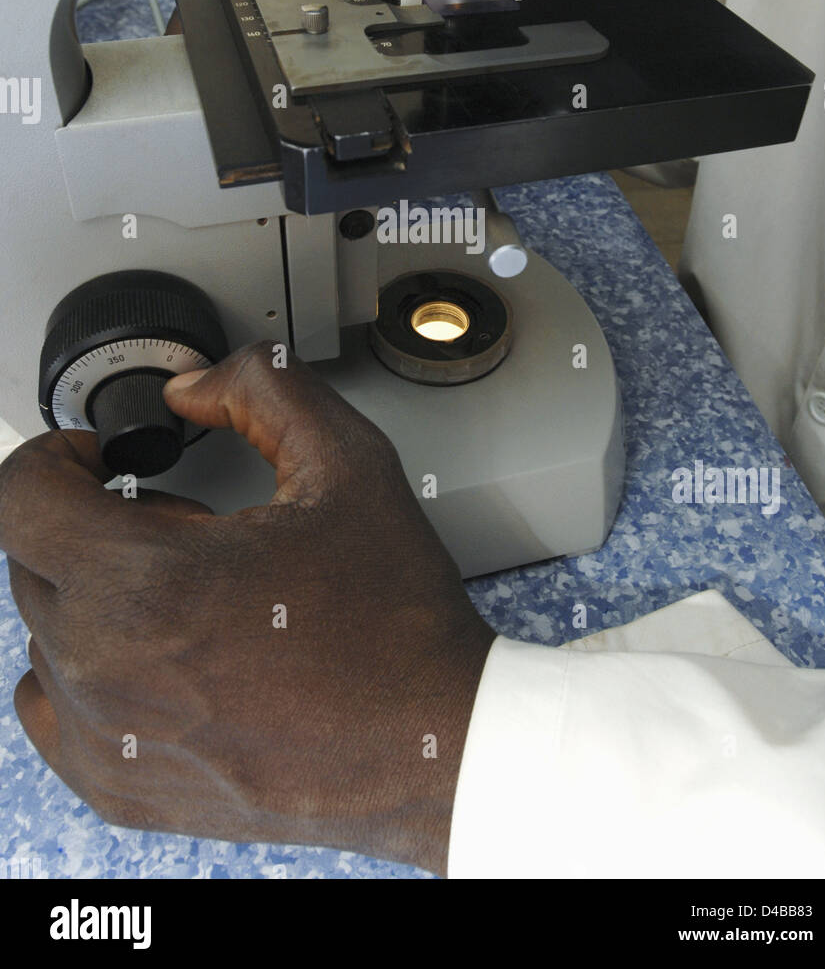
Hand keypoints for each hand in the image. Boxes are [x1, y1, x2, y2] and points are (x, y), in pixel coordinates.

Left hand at [0, 343, 493, 874]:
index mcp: (148, 583)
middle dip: (95, 523)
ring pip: (45, 629)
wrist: (434, 743)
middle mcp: (106, 667)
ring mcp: (105, 737)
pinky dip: (87, 667)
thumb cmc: (395, 622)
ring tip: (187, 596)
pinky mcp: (118, 786)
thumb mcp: (348, 463)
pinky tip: (162, 655)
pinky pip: (51, 704)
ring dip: (98, 594)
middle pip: (34, 558)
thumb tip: (191, 388)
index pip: (20, 496)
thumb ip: (261, 390)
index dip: (57, 456)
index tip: (98, 461)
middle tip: (180, 529)